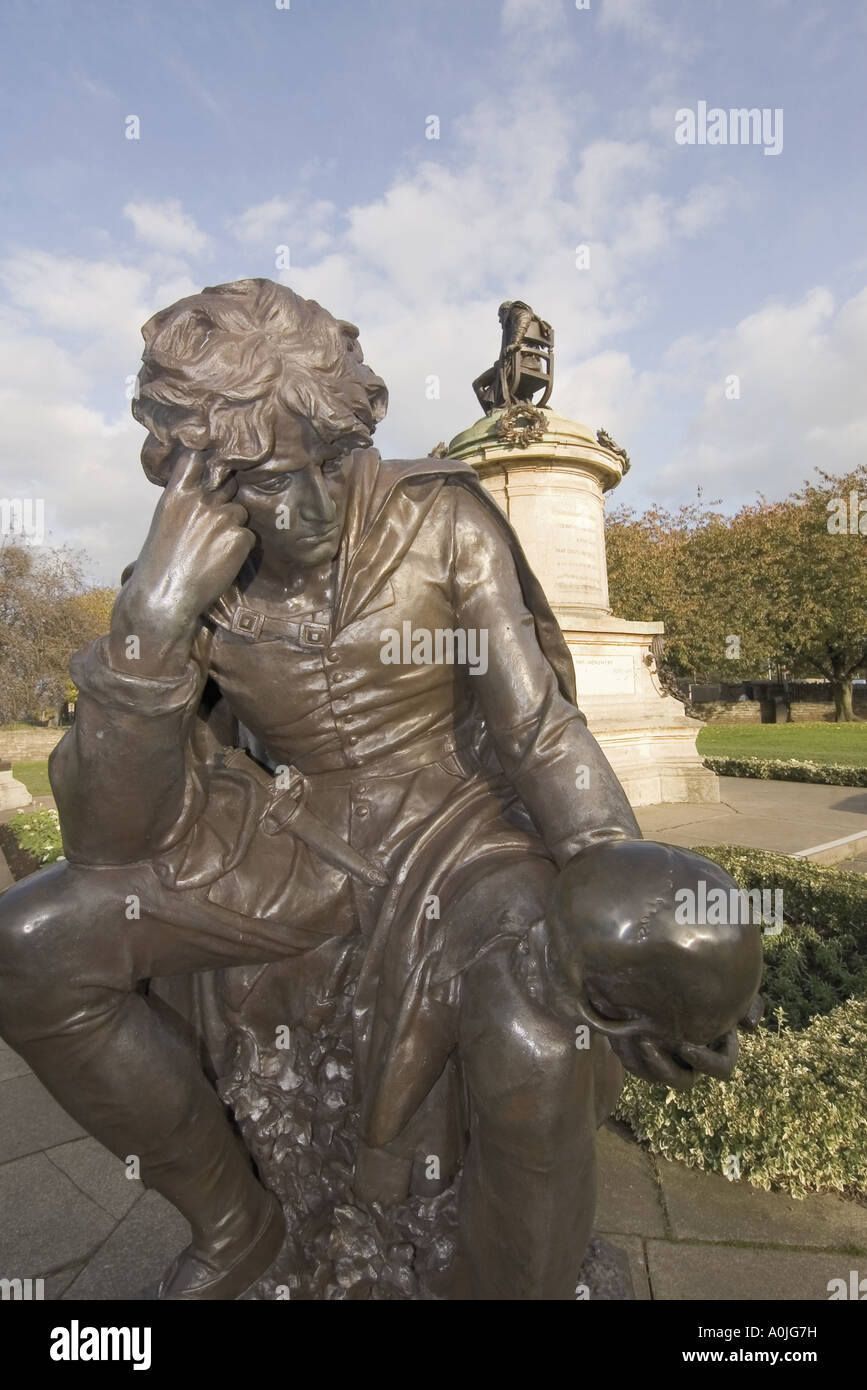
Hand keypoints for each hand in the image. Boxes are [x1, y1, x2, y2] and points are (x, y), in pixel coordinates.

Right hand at [111, 451, 254, 671]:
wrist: (164, 596)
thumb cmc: (159, 563)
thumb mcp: (164, 522)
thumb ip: (185, 503)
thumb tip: (206, 494)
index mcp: (176, 494)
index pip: (197, 459)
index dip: (208, 461)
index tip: (213, 466)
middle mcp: (200, 500)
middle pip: (227, 484)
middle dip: (225, 498)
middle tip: (214, 522)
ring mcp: (222, 517)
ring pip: (239, 512)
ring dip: (233, 527)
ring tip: (213, 550)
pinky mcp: (239, 538)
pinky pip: (248, 536)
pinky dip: (239, 548)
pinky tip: (221, 562)